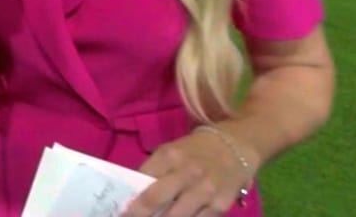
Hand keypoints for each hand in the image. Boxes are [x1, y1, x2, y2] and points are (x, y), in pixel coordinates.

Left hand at [123, 128, 255, 216]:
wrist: (237, 146)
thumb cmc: (197, 149)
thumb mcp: (172, 151)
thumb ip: (154, 170)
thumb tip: (133, 193)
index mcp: (169, 156)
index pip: (141, 179)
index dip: (128, 198)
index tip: (118, 211)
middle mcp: (187, 172)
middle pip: (154, 199)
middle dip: (138, 214)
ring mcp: (205, 190)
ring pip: (176, 216)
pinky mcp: (220, 205)